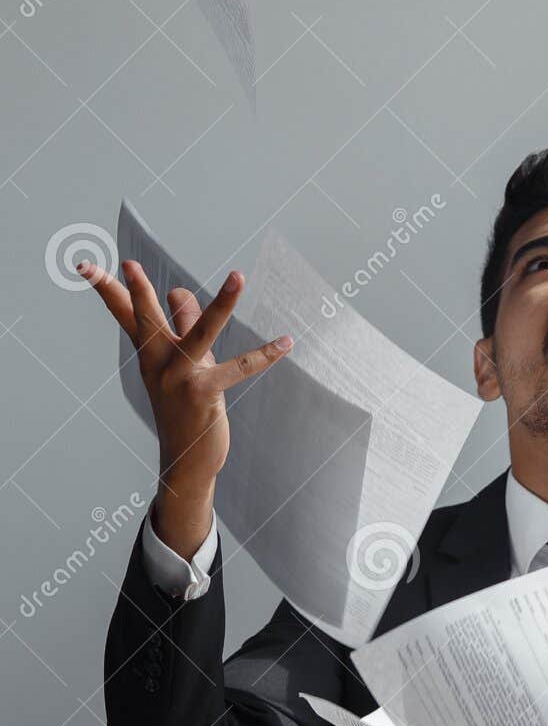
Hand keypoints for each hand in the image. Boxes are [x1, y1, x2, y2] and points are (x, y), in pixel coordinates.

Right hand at [78, 256, 293, 498]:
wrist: (186, 461)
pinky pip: (238, 368)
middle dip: (138, 292)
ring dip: (223, 304)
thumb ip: (182, 325)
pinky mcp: (204, 394)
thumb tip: (178, 291)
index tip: (84, 266)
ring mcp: (179, 379)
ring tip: (238, 276)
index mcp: (149, 354)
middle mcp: (158, 364)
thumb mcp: (183, 362)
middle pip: (147, 321)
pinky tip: (286, 342)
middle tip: (129, 264)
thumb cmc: (185, 406)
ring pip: (201, 333)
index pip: (123, 315)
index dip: (106, 290)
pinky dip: (264, 356)